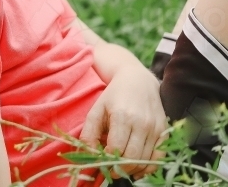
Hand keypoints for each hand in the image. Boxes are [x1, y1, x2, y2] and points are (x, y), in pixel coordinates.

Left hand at [79, 64, 167, 179]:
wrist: (138, 81)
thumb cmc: (113, 96)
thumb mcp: (96, 110)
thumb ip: (89, 133)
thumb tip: (87, 155)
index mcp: (122, 116)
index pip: (116, 149)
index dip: (107, 161)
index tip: (101, 164)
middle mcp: (142, 123)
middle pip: (132, 158)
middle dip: (120, 169)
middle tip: (111, 171)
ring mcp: (156, 128)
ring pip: (146, 160)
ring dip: (133, 170)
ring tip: (122, 168)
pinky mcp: (165, 131)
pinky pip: (159, 158)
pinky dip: (148, 167)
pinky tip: (137, 168)